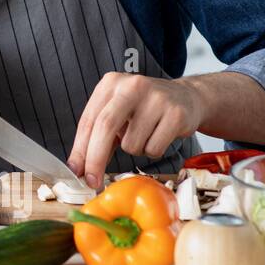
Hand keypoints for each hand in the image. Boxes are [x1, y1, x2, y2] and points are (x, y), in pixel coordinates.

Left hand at [68, 73, 203, 188]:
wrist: (186, 98)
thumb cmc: (144, 110)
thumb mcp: (117, 113)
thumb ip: (96, 137)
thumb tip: (78, 167)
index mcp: (110, 83)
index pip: (89, 120)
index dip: (80, 149)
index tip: (77, 172)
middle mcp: (131, 86)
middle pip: (105, 127)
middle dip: (96, 159)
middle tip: (93, 181)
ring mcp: (156, 98)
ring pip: (131, 144)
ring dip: (134, 150)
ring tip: (145, 134)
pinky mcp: (176, 113)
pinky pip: (154, 149)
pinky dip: (152, 150)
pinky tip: (160, 135)